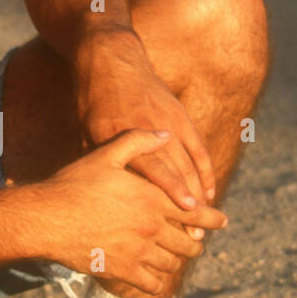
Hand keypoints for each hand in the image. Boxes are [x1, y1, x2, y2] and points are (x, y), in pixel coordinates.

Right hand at [39, 129, 227, 295]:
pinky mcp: (122, 272)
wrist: (45, 217)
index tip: (223, 221)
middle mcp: (152, 227)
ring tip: (173, 258)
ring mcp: (138, 252)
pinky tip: (154, 278)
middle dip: (194, 242)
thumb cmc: (73, 183)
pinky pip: (153, 284)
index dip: (214, 218)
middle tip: (193, 242)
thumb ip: (139, 142)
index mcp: (153, 198)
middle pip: (189, 243)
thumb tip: (166, 135)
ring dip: (176, 261)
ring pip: (173, 264)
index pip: (198, 212)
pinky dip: (157, 282)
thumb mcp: (105, 154)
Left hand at [73, 31, 216, 237]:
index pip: (153, 168)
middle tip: (193, 236)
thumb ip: (101, 164)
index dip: (170, 192)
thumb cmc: (93, 103)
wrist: (111, 60)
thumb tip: (101, 201)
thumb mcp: (88, 133)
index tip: (184, 215)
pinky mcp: (180, 116)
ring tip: (203, 222)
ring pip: (189, 164)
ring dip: (198, 194)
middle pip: (176, 172)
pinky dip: (205, 171)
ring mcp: (168, 121)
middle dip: (187, 206)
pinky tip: (208, 193)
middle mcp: (149, 129)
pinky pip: (198, 148)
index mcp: (122, 135)